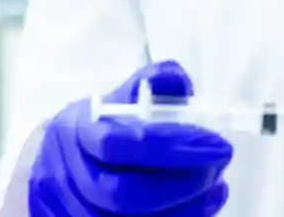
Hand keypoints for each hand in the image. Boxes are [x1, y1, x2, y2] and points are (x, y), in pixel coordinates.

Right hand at [29, 61, 233, 216]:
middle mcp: (65, 176)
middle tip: (219, 166)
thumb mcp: (117, 99)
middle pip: (123, 193)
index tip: (215, 143)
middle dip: (180, 184)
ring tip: (216, 187)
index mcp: (73, 131)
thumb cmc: (99, 128)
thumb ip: (148, 86)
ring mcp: (72, 211)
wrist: (65, 165)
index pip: (118, 143)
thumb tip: (174, 79)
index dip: (170, 145)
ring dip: (184, 209)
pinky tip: (202, 206)